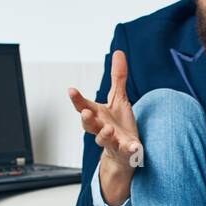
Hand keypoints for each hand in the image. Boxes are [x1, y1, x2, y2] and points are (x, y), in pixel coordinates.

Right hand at [68, 50, 140, 205]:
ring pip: (103, 140)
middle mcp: (101, 129)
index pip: (83, 106)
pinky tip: (134, 146)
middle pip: (89, 125)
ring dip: (105, 135)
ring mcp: (112, 142)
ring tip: (108, 129)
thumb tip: (118, 52)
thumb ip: (117, 78)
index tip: (71, 90)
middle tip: (86, 112)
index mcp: (97, 116)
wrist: (124, 153)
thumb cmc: (119, 125)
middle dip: (86, 119)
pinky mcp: (125, 152)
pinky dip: (129, 150)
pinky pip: (126, 152)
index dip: (77, 99)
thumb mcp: (119, 99)